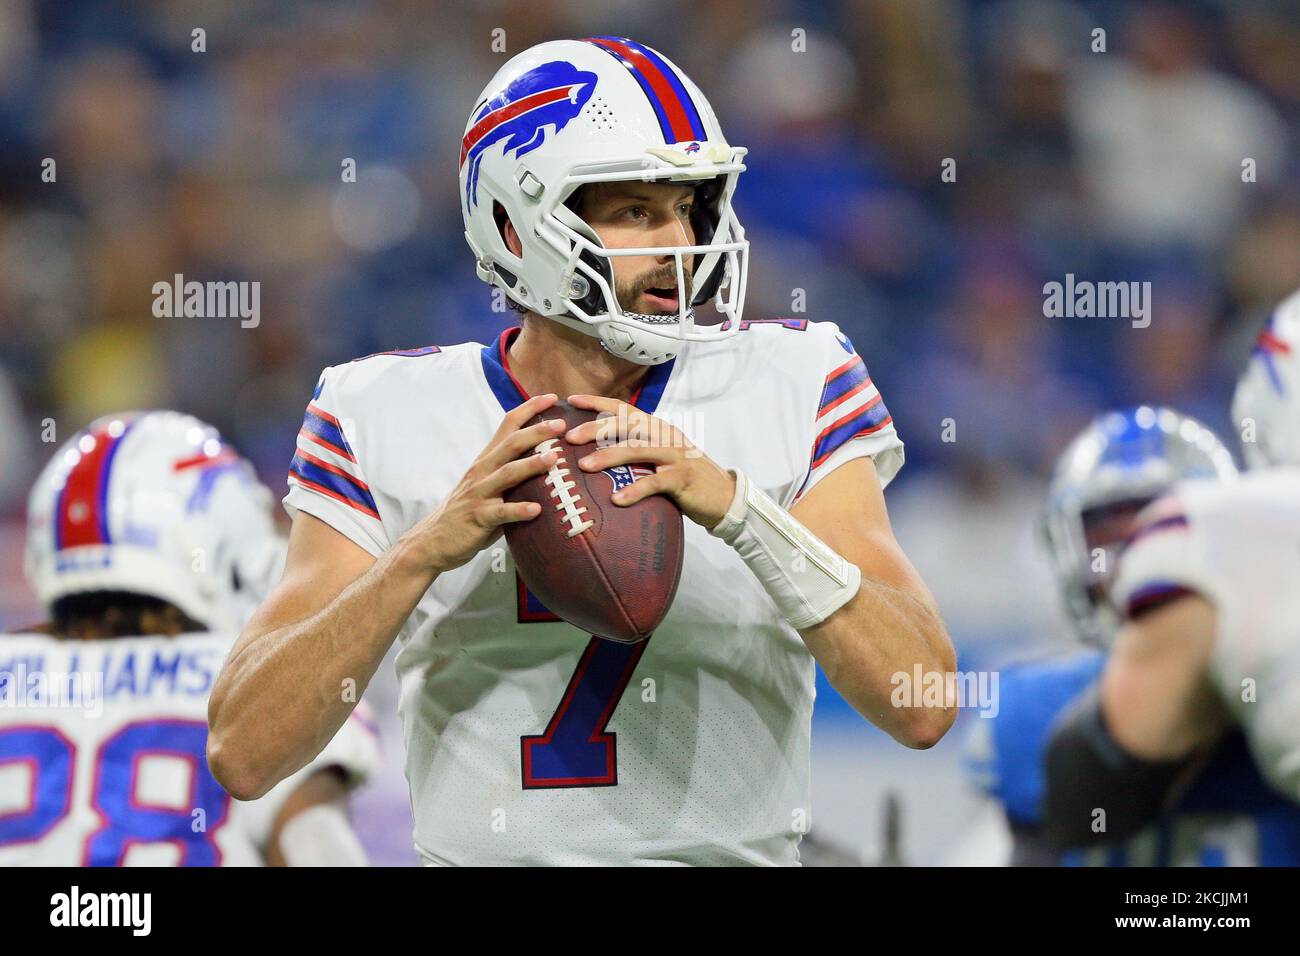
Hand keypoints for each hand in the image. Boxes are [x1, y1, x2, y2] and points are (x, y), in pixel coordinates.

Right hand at [407, 394, 565, 572]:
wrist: (432, 541)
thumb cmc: (467, 513)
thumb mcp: (487, 486)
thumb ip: (511, 474)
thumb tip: (547, 464)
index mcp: (486, 460)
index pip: (507, 425)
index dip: (529, 409)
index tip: (551, 397)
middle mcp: (482, 471)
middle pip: (511, 444)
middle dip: (536, 431)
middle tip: (561, 423)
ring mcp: (479, 494)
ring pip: (507, 474)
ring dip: (531, 465)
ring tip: (554, 459)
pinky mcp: (478, 518)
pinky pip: (501, 513)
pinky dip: (520, 510)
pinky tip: (538, 509)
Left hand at [564, 394, 736, 529]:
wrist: (723, 495)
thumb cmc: (685, 477)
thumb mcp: (660, 457)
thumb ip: (636, 451)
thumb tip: (597, 454)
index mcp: (657, 427)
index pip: (624, 408)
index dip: (598, 402)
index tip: (571, 400)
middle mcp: (665, 435)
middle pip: (626, 424)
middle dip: (595, 428)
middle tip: (569, 437)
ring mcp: (675, 455)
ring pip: (638, 449)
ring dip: (609, 456)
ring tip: (585, 466)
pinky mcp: (682, 477)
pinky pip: (655, 482)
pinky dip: (634, 490)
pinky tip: (616, 500)